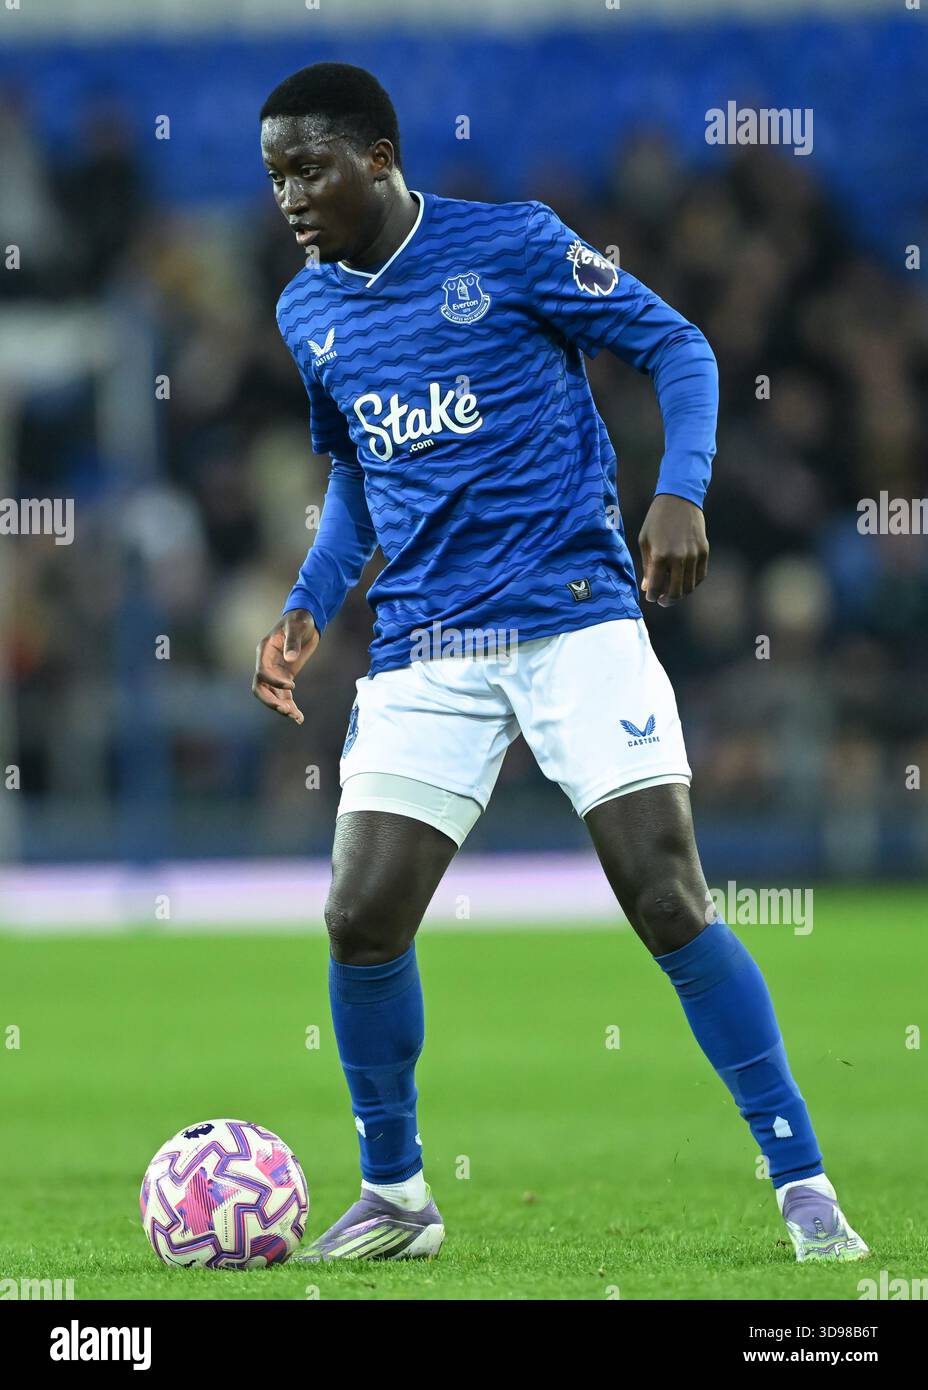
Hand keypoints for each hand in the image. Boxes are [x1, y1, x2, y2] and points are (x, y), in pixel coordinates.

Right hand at [252, 609, 318, 723]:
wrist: (306, 620)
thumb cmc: (299, 619)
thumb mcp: (297, 626)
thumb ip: (293, 641)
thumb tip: (290, 658)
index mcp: (264, 651)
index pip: (261, 672)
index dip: (273, 681)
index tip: (291, 684)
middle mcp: (266, 664)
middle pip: (260, 689)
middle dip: (271, 702)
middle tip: (287, 710)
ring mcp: (275, 672)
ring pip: (272, 696)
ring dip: (282, 707)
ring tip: (296, 716)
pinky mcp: (286, 678)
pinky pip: (284, 696)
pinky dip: (290, 706)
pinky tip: (299, 718)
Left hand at [638, 495, 708, 606]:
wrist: (679, 499)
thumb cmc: (657, 519)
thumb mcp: (645, 541)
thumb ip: (647, 566)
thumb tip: (648, 587)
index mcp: (661, 555)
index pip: (657, 587)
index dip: (653, 596)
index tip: (651, 596)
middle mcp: (679, 558)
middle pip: (676, 592)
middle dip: (667, 600)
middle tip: (662, 600)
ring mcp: (694, 555)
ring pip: (690, 587)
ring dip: (681, 594)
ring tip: (672, 592)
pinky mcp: (704, 551)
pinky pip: (700, 576)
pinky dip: (692, 583)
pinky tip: (684, 582)